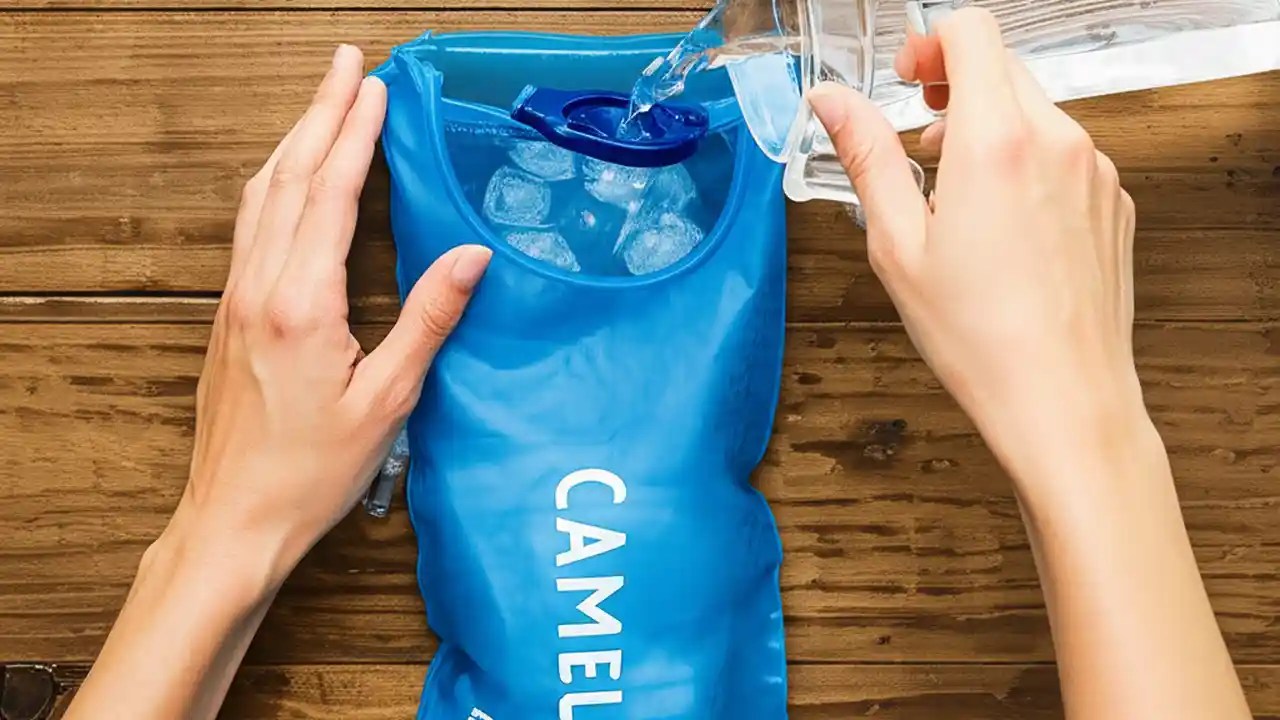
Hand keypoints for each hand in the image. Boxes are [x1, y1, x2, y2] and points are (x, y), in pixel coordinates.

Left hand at [170, 45, 490, 583]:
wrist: (234, 518)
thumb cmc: (312, 471)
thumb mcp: (388, 402)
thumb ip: (429, 320)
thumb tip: (471, 257)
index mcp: (300, 304)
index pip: (328, 193)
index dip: (354, 133)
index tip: (376, 87)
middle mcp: (258, 288)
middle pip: (287, 176)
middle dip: (320, 112)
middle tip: (347, 64)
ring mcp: (235, 298)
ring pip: (260, 195)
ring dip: (293, 140)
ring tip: (324, 101)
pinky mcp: (229, 314)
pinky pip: (249, 224)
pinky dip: (273, 182)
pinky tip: (287, 176)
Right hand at [809, 8, 1140, 488]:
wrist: (1064, 399)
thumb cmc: (981, 337)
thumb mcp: (898, 245)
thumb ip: (865, 157)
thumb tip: (832, 103)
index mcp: (997, 142)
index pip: (971, 33)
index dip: (929, 43)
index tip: (908, 78)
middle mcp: (1058, 142)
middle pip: (1003, 67)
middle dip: (954, 89)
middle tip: (921, 141)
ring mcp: (1095, 171)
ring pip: (1036, 113)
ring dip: (991, 130)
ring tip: (957, 196)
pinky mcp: (1114, 202)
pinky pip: (1066, 156)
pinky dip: (1028, 167)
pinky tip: (1002, 228)